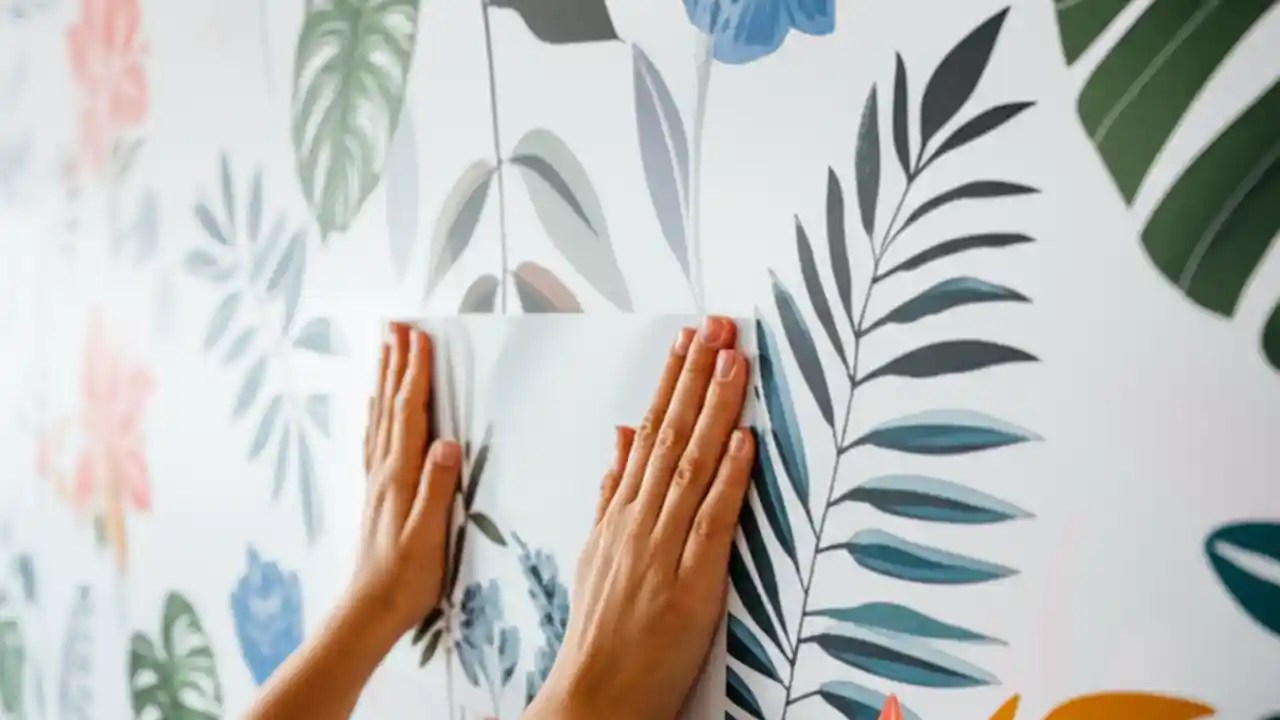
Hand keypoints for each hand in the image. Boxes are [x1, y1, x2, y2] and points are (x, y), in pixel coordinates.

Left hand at [245, 325, 460, 719]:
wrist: (369, 610)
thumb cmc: (406, 579)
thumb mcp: (429, 536)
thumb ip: (438, 488)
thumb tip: (447, 442)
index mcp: (401, 476)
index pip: (410, 414)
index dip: (416, 374)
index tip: (420, 336)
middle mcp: (384, 471)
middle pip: (390, 405)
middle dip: (396, 363)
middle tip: (397, 325)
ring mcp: (377, 480)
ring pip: (379, 416)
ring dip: (384, 379)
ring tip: (385, 348)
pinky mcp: (377, 493)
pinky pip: (374, 438)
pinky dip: (375, 412)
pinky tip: (375, 403)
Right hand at [526, 316, 754, 719]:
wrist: (595, 692)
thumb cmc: (599, 627)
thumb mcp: (595, 549)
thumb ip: (610, 489)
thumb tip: (621, 434)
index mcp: (620, 512)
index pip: (648, 430)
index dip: (671, 380)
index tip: (689, 338)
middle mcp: (640, 521)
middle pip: (670, 434)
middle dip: (696, 375)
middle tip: (717, 327)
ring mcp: (664, 550)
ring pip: (691, 465)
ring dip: (715, 408)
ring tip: (733, 360)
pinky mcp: (693, 583)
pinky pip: (712, 521)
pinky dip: (728, 478)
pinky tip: (743, 439)